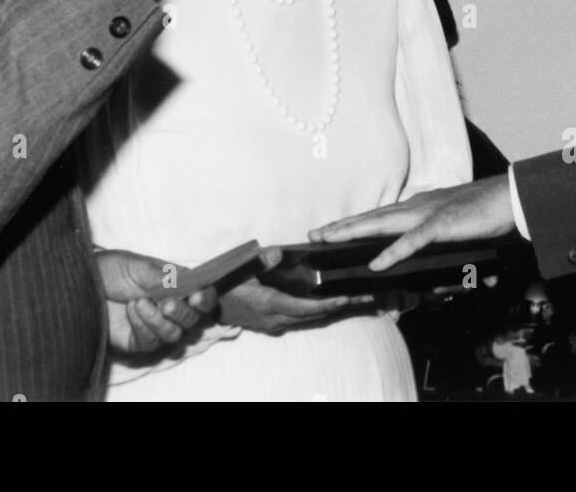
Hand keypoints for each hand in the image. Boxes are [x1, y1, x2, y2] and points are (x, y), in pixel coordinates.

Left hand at [97, 248, 217, 354]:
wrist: (81, 285)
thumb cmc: (113, 270)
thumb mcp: (138, 266)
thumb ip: (162, 276)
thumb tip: (184, 283)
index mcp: (178, 287)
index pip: (203, 297)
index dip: (206, 299)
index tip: (197, 297)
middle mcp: (171, 309)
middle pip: (193, 321)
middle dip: (182, 314)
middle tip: (167, 305)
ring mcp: (156, 327)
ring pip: (174, 335)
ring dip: (158, 320)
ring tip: (138, 302)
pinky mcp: (139, 342)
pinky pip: (150, 342)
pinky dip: (142, 326)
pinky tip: (131, 309)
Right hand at [215, 246, 371, 334]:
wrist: (207, 306)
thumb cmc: (224, 285)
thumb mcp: (238, 270)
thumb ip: (257, 262)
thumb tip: (275, 252)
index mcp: (270, 304)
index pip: (306, 307)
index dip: (329, 304)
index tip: (348, 298)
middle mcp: (277, 318)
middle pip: (315, 315)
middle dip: (341, 306)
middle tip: (368, 297)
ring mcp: (276, 323)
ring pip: (310, 317)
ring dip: (333, 309)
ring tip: (358, 298)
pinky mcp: (275, 322)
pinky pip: (302, 317)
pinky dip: (320, 310)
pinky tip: (333, 302)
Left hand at [308, 176, 514, 269]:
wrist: (507, 198)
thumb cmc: (482, 213)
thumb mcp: (450, 228)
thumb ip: (433, 243)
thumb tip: (420, 264)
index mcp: (416, 208)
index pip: (377, 216)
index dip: (351, 223)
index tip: (327, 230)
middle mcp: (415, 207)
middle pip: (370, 218)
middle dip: (340, 226)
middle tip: (313, 234)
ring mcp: (426, 214)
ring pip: (381, 224)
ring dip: (353, 232)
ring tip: (329, 240)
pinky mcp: (441, 226)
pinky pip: (412, 242)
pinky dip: (393, 252)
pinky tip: (377, 263)